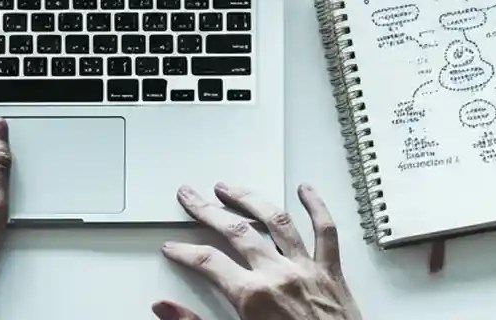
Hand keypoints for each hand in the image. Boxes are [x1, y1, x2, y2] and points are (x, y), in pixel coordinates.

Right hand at [155, 184, 361, 319]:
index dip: (185, 252)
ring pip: (276, 221)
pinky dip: (317, 207)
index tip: (172, 247)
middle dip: (208, 211)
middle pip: (236, 232)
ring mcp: (307, 269)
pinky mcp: (331, 273)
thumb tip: (163, 307)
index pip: (208, 263)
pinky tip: (306, 190)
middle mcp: (279, 275)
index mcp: (253, 297)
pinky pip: (326, 232)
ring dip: (250, 199)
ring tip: (230, 187)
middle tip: (190, 197)